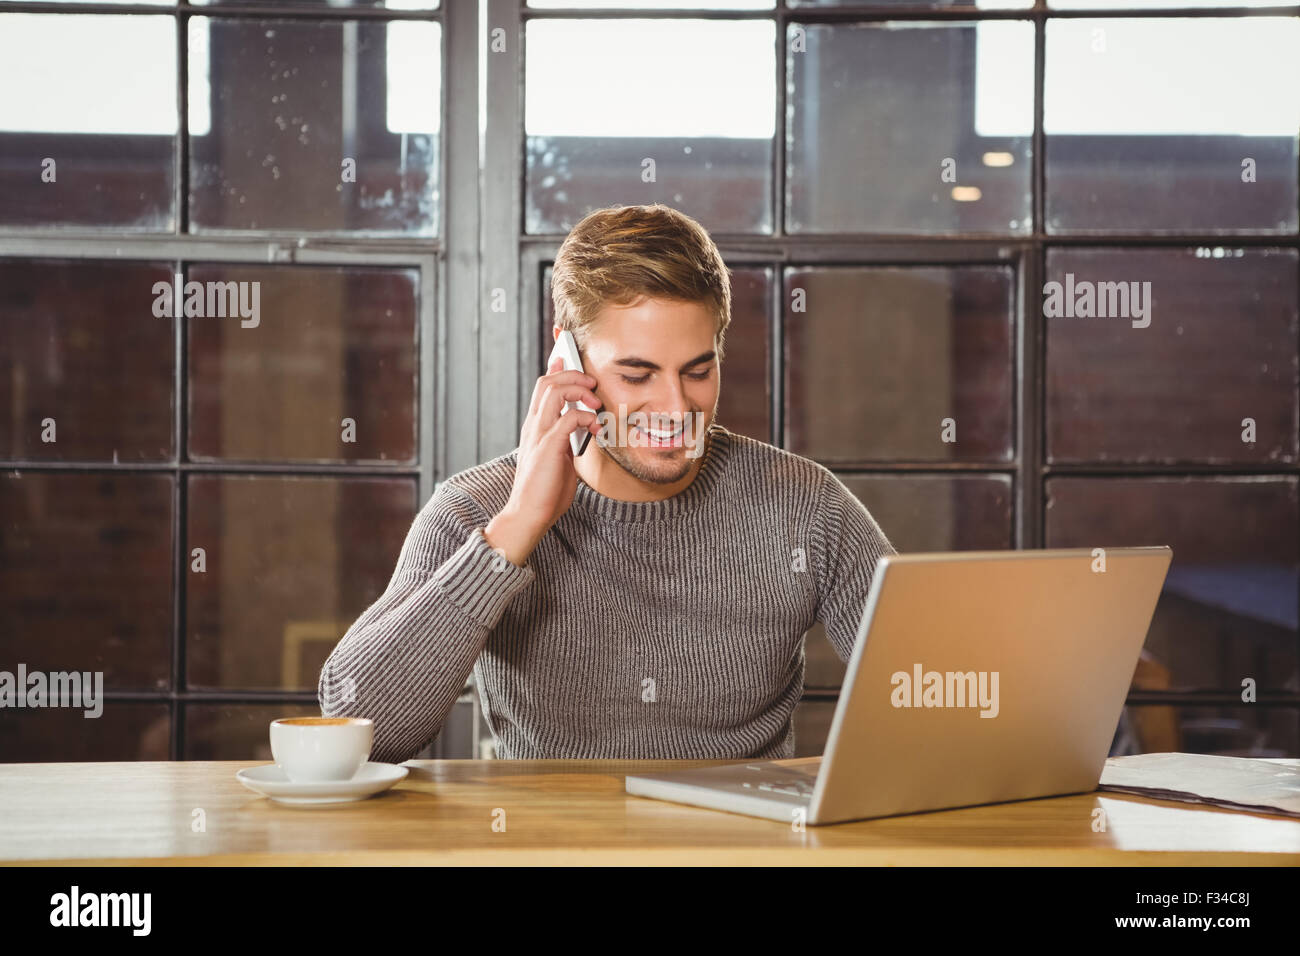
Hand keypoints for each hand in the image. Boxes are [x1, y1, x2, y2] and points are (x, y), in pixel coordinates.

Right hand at [483, 356, 602, 566]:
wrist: (530, 514)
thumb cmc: (546, 491)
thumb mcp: (560, 458)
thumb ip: (569, 440)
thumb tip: (586, 428)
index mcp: (535, 427)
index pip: (541, 387)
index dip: (555, 369)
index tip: (568, 358)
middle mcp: (534, 425)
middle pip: (547, 381)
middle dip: (573, 375)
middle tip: (592, 384)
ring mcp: (539, 434)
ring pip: (554, 391)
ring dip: (578, 390)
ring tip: (595, 401)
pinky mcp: (549, 447)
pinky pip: (568, 418)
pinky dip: (586, 417)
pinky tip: (597, 429)